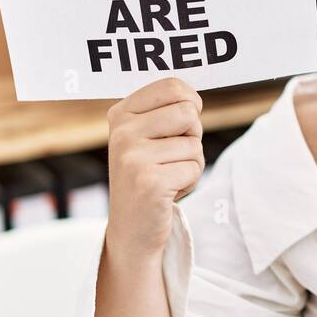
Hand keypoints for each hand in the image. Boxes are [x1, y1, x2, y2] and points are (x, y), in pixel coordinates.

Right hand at [103, 76, 204, 259]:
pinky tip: (167, 193)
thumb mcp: (147, 138)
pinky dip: (189, 182)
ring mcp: (133, 157)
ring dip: (191, 164)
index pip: (172, 86)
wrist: (132, 230)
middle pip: (189, 113)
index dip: (191, 103)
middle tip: (170, 158)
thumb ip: (165, 112)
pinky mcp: (150, 182)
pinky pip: (194, 168)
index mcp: (121, 114)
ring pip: (194, 144)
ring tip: (166, 177)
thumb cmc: (149, 177)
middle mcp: (122, 132)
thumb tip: (193, 95)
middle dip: (192, 137)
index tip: (183, 124)